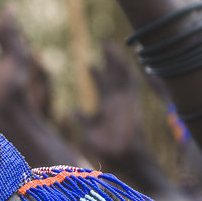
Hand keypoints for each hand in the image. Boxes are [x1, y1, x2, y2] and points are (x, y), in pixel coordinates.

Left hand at [77, 43, 145, 168]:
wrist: (122, 156)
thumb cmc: (107, 149)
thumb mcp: (90, 132)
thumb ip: (83, 120)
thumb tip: (71, 110)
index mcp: (106, 107)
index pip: (101, 85)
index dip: (95, 73)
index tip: (88, 63)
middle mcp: (116, 100)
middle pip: (112, 75)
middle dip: (108, 60)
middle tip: (103, 44)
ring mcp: (124, 99)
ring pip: (121, 74)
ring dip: (116, 59)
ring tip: (109, 45)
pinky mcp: (130, 101)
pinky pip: (129, 81)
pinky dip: (125, 68)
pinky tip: (120, 57)